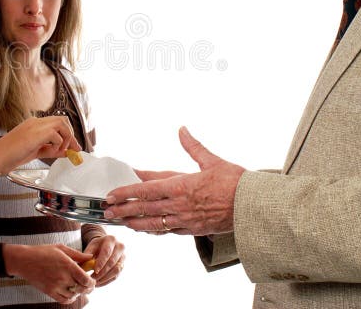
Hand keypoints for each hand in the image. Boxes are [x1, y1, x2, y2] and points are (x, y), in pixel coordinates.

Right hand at [0, 116, 78, 174]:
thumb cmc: (9, 157)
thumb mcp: (35, 152)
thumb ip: (50, 150)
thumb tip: (65, 151)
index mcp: (33, 124)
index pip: (57, 123)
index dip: (67, 134)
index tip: (72, 148)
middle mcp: (35, 122)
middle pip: (63, 119)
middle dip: (71, 135)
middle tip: (74, 150)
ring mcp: (35, 125)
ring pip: (63, 123)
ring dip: (67, 138)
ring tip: (62, 151)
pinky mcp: (36, 133)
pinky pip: (56, 134)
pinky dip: (59, 144)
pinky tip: (52, 152)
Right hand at [4, 243, 94, 303]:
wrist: (24, 260)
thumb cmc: (42, 252)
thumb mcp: (61, 248)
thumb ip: (77, 255)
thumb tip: (90, 258)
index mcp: (67, 265)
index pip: (85, 279)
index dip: (92, 282)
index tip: (92, 280)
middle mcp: (62, 277)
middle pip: (82, 288)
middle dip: (88, 288)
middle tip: (89, 285)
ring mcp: (55, 286)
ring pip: (74, 295)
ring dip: (79, 292)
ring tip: (78, 287)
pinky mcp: (49, 292)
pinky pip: (64, 300)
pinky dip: (70, 298)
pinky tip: (71, 293)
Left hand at [83, 235, 124, 286]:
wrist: (105, 246)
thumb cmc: (96, 247)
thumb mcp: (91, 247)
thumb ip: (87, 255)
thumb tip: (82, 267)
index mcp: (111, 240)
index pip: (107, 252)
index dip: (101, 262)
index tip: (94, 271)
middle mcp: (120, 247)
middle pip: (112, 262)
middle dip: (102, 272)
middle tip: (92, 279)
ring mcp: (123, 257)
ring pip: (116, 270)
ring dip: (105, 278)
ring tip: (94, 283)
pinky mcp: (122, 266)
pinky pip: (116, 276)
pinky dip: (107, 281)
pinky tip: (98, 283)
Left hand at [104, 127, 244, 235]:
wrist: (253, 208)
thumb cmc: (236, 183)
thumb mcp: (212, 160)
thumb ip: (193, 146)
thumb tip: (182, 129)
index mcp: (181, 186)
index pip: (146, 189)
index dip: (127, 192)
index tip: (112, 194)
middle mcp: (180, 205)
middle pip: (145, 209)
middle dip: (124, 210)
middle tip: (107, 211)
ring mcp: (186, 220)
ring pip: (155, 224)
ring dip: (136, 223)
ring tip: (123, 223)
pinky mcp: (194, 230)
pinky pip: (170, 231)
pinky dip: (157, 230)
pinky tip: (149, 230)